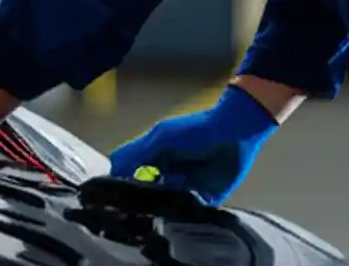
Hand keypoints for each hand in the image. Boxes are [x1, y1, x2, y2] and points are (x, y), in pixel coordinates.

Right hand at [107, 85, 277, 205]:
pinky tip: (180, 217)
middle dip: (142, 204)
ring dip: (163, 211)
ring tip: (157, 217)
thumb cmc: (193, 131)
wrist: (235, 132)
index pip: (129, 175)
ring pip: (167, 207)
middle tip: (134, 216)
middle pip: (147, 195)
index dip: (121, 186)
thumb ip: (136, 156)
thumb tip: (114, 174)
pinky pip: (191, 213)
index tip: (114, 200)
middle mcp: (166, 175)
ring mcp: (185, 188)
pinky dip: (186, 216)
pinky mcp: (205, 199)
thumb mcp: (160, 140)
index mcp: (153, 158)